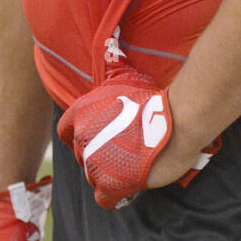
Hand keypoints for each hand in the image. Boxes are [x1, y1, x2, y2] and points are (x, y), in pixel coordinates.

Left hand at [57, 65, 220, 209]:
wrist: (176, 119)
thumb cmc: (155, 98)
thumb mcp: (123, 78)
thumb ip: (110, 70)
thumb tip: (109, 42)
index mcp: (81, 114)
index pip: (64, 132)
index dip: (79, 137)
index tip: (96, 140)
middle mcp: (82, 138)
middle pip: (82, 156)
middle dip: (99, 157)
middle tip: (123, 152)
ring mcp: (94, 163)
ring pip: (94, 177)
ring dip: (110, 175)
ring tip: (131, 167)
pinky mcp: (111, 184)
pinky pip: (105, 199)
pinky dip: (116, 196)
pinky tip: (130, 187)